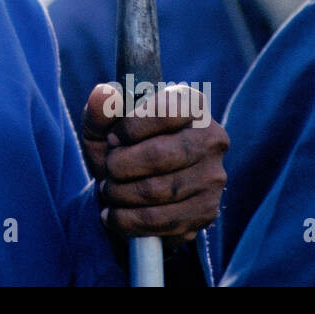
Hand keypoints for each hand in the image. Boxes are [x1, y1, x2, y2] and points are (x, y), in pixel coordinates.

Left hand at [81, 83, 227, 244]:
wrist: (132, 189)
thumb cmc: (120, 148)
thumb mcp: (103, 125)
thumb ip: (100, 109)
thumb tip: (104, 92)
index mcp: (191, 104)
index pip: (166, 111)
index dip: (130, 128)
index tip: (113, 139)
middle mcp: (212, 138)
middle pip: (160, 155)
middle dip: (120, 166)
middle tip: (108, 170)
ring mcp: (213, 177)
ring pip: (158, 191)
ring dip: (120, 194)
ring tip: (109, 191)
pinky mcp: (207, 211)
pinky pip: (162, 220)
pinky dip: (128, 220)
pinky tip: (114, 214)